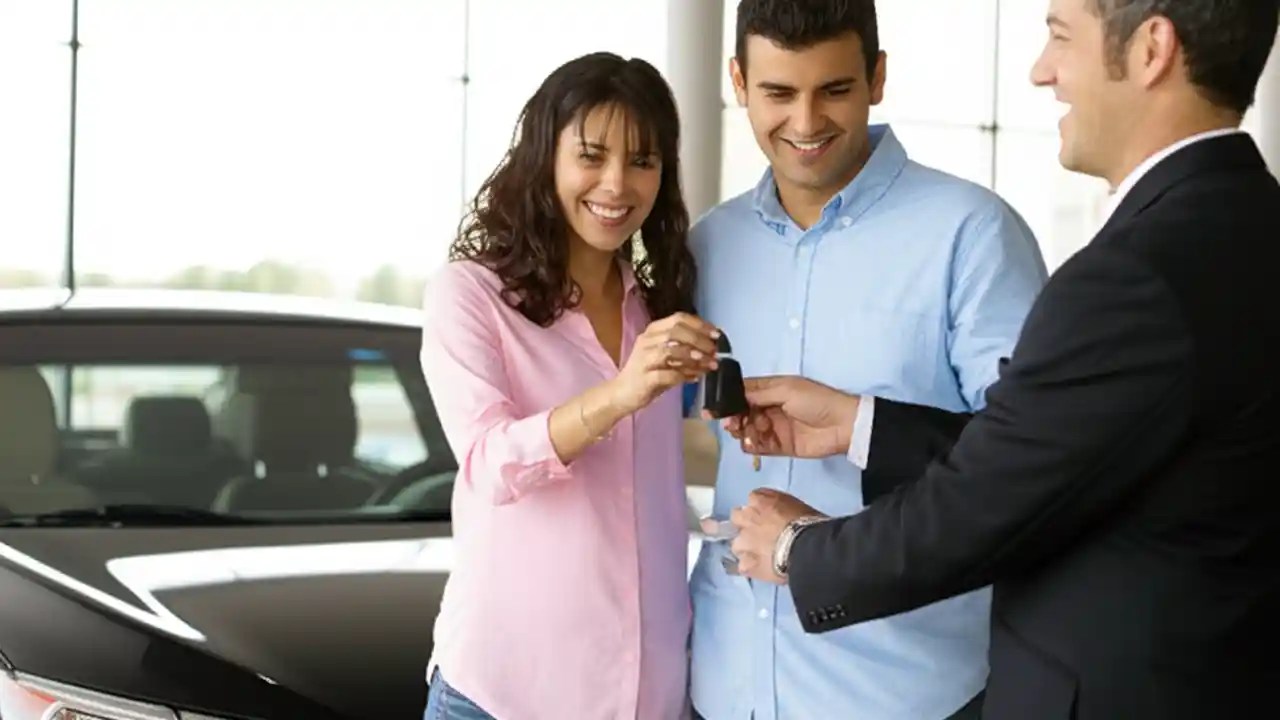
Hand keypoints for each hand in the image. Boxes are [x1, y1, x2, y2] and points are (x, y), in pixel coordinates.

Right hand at [609, 312, 719, 413]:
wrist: (622, 394)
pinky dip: (684, 375)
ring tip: (709, 364)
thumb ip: (687, 353)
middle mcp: (647, 341)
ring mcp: (643, 358)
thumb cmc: (647, 375)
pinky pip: (666, 373)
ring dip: (694, 356)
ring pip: (671, 350)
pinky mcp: (644, 377)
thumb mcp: (668, 360)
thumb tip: (711, 353)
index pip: (678, 318)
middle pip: (676, 331)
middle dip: (699, 340)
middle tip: (715, 351)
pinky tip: (695, 378)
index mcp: (653, 331)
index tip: (717, 334)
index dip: (700, 324)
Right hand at [722, 376, 859, 457]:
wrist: (843, 426)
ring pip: (747, 431)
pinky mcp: (779, 446)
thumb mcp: (786, 390)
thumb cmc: (816, 401)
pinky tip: (753, 443)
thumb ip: (758, 393)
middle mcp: (769, 408)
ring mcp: (773, 428)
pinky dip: (751, 445)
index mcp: (771, 390)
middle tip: (733, 424)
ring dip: (743, 432)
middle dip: (733, 418)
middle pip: (741, 413)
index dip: (728, 400)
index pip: (743, 392)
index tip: (714, 408)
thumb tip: (733, 394)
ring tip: (748, 433)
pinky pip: (758, 447)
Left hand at [729, 488, 824, 583]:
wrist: (807, 549)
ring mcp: (743, 541)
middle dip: (745, 524)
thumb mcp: (797, 507)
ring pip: (737, 544)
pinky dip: (751, 568)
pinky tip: (762, 570)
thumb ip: (781, 509)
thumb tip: (782, 516)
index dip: (760, 510)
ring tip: (762, 556)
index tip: (768, 516)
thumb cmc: (809, 524)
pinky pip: (743, 566)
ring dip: (746, 548)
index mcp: (761, 500)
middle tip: (760, 534)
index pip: (754, 499)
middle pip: (737, 517)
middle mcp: (747, 518)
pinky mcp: (745, 563)